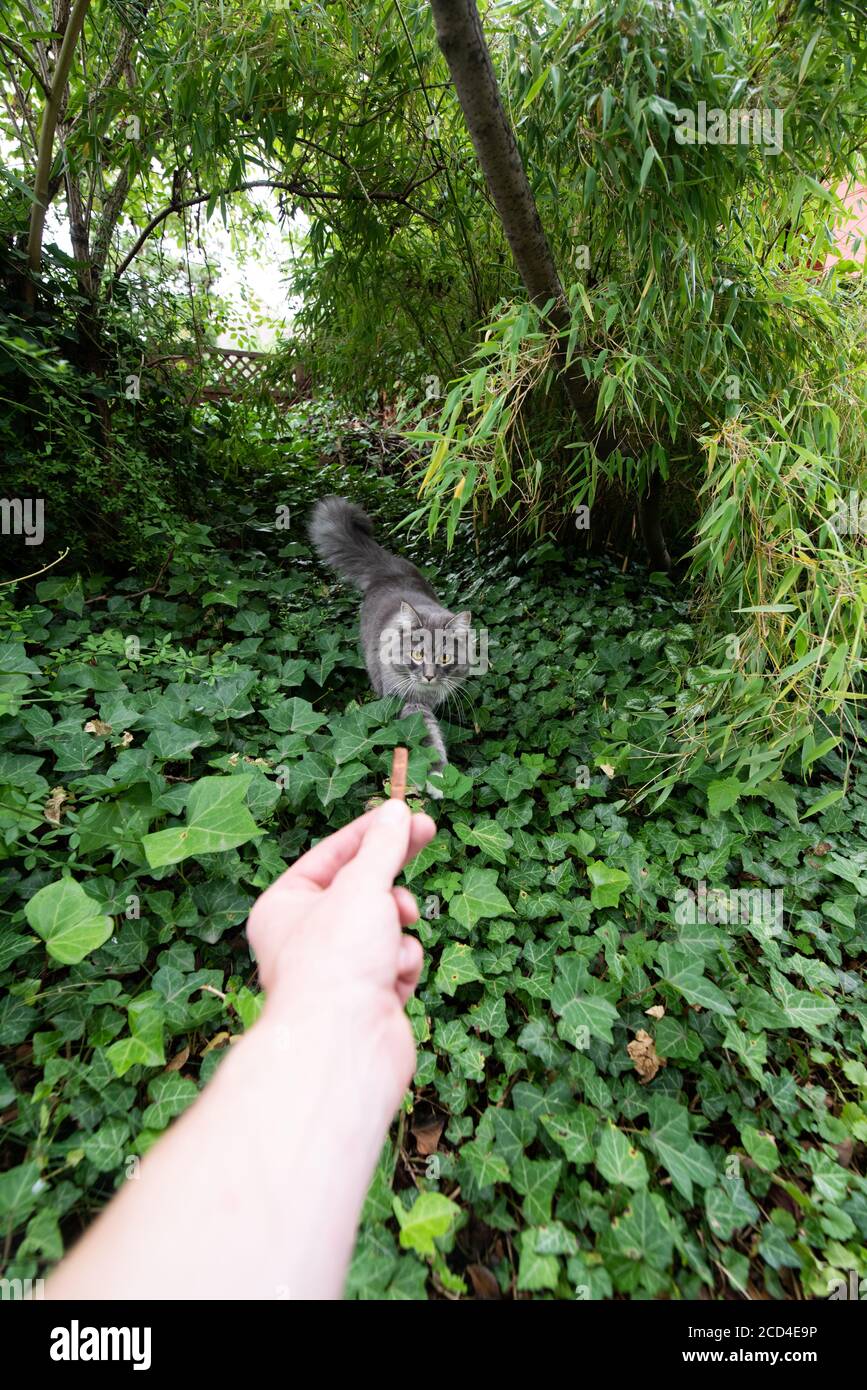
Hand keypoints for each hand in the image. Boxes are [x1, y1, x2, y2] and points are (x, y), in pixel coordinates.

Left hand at [247, 798, 436, 1114]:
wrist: (345, 1044)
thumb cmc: (335, 962)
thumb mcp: (362, 886)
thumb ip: (383, 847)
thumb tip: (395, 812)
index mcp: (284, 906)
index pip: (331, 855)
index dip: (370, 832)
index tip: (405, 812)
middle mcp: (305, 936)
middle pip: (361, 888)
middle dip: (391, 878)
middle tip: (427, 831)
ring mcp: (338, 968)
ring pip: (387, 925)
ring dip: (399, 930)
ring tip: (393, 940)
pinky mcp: (367, 996)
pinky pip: (398, 960)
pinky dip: (403, 965)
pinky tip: (392, 980)